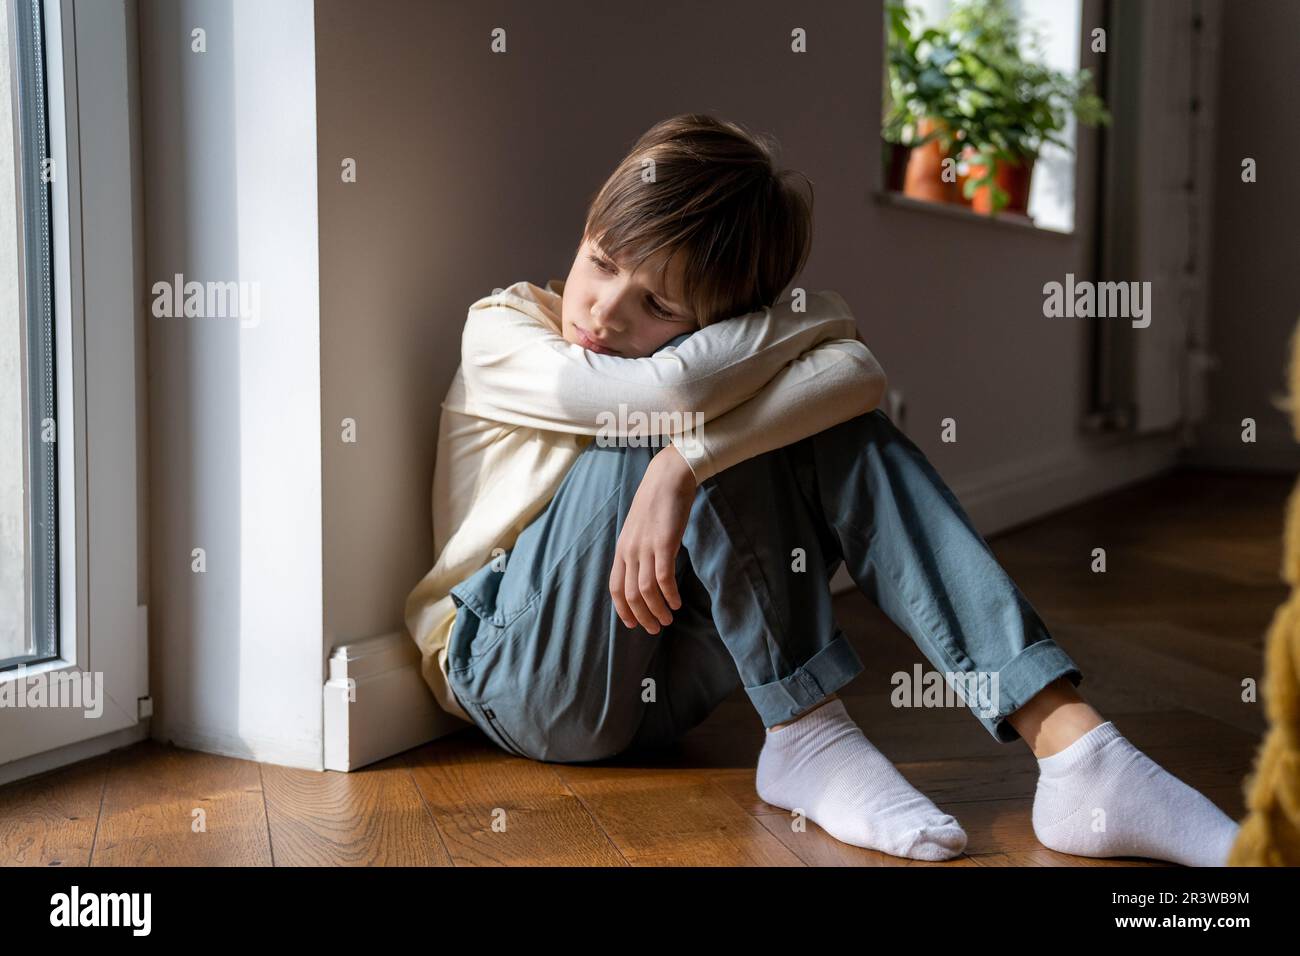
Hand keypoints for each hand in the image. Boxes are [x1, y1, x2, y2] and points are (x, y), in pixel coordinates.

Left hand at [609, 443, 697, 633]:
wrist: (667, 477)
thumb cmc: (656, 503)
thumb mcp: (639, 529)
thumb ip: (638, 550)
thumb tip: (645, 573)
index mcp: (622, 549)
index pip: (615, 588)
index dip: (623, 610)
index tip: (634, 624)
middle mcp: (630, 551)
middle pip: (630, 595)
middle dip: (642, 616)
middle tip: (655, 628)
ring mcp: (646, 548)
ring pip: (646, 591)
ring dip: (657, 610)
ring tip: (668, 619)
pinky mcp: (664, 543)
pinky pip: (663, 577)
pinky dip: (669, 595)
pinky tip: (676, 603)